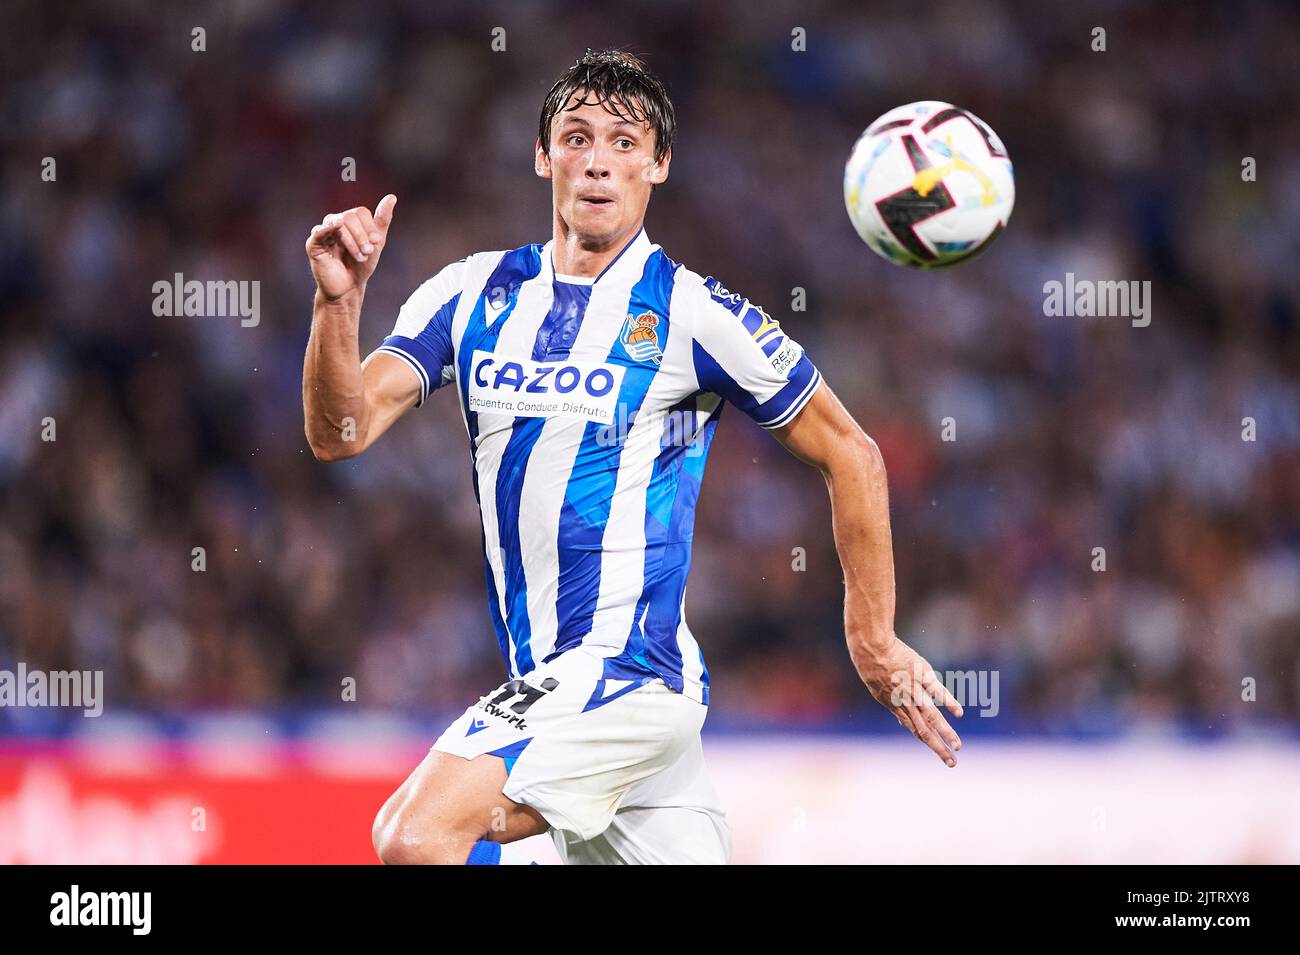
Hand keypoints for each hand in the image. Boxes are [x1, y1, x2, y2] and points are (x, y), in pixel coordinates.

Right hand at [306, 194, 396, 301]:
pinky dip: (328, 229)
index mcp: (349, 221)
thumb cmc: (361, 266)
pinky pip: (319, 231)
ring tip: (359, 256)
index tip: (376, 244)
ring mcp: (323, 232)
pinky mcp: (313, 244)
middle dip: (361, 236)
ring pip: (338, 224)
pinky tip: (335, 233)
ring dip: (352, 242)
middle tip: (367, 252)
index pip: (360, 212)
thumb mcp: (376, 243)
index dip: (369, 227)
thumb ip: (382, 220)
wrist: (349, 287)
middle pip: (349, 217)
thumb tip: (391, 197)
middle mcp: (335, 222)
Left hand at [854, 635, 963, 766]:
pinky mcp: (922, 675)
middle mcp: (905, 703)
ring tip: (958, 746)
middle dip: (938, 748)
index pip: (914, 729)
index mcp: (895, 706)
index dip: (928, 742)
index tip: (940, 752)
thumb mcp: (878, 691)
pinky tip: (959, 714)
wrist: (871, 647)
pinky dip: (948, 702)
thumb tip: (901, 722)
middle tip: (952, 763)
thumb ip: (894, 707)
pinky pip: (937, 690)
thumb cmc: (873, 665)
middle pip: (923, 730)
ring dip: (945, 733)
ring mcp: (914, 690)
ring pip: (931, 716)